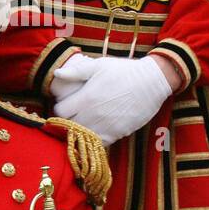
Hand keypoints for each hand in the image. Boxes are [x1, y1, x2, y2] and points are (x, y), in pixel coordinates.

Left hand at [53, 55, 176, 145]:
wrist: (151, 82)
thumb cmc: (124, 71)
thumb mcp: (99, 65)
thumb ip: (76, 71)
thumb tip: (56, 73)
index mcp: (86, 97)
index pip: (60, 111)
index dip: (60, 107)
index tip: (66, 104)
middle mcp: (93, 114)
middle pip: (68, 126)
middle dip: (67, 121)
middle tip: (74, 115)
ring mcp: (105, 126)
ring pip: (81, 138)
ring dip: (79, 132)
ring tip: (84, 124)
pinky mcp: (117, 133)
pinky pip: (98, 144)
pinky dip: (94, 140)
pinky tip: (97, 130)